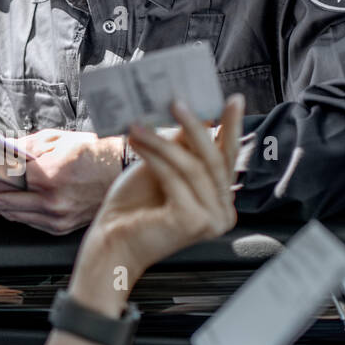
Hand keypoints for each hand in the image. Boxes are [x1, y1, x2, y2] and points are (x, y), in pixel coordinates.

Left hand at [0, 129, 122, 234]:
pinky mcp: (59, 226)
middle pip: (0, 198)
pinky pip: (24, 220)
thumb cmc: (93, 153)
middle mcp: (51, 200)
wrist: (123, 172)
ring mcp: (55, 217)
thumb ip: (22, 148)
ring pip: (9, 212)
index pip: (0, 177)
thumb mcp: (55, 140)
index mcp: (49, 174)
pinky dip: (6, 211)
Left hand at [83, 94, 243, 281]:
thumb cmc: (134, 209)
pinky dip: (155, 156)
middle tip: (179, 102)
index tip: (233, 100)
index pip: (228, 159)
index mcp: (221, 202)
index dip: (231, 128)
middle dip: (197, 127)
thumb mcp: (162, 170)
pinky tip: (137, 141)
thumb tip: (196, 113)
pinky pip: (175, 177)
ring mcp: (211, 220)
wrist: (111, 243)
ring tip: (140, 123)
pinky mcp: (192, 221)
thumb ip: (183, 149)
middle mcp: (223, 214)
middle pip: (215, 160)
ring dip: (163, 140)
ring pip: (192, 166)